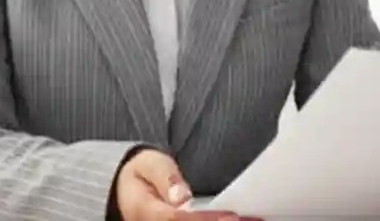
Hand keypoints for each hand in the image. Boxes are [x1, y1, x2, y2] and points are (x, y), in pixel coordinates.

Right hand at [115, 149, 260, 220]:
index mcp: (146, 211)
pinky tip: (243, 220)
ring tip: (253, 220)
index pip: (177, 219)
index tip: (231, 216)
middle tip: (252, 220)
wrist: (126, 187)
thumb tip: (182, 197)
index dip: (205, 220)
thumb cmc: (142, 172)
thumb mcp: (149, 164)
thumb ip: (166, 178)